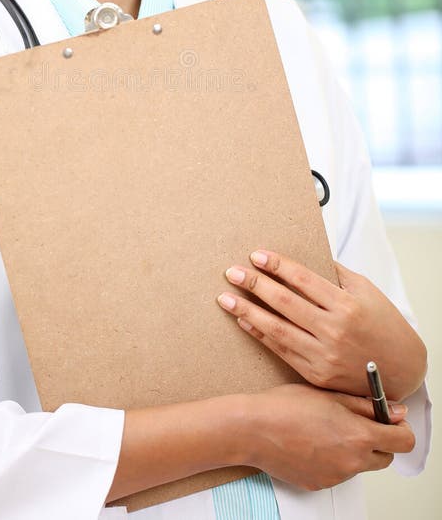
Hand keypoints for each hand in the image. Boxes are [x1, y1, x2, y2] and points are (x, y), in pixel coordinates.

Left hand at [217, 250, 426, 400]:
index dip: (277, 266)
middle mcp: (334, 330)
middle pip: (285, 303)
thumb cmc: (383, 324)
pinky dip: (260, 335)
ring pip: (277, 329)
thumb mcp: (366, 290)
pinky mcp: (317, 374)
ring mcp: (324, 355)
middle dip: (254, 285)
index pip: (303, 279)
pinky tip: (243, 322)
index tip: (256, 255)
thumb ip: (335, 273)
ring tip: (225, 298)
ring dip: (247, 312)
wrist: (402, 369)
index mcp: (347, 305)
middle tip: (232, 272)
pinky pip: (282, 351)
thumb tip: (306, 255)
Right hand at [230, 383, 414, 490]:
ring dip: (353, 450)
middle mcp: (352, 462)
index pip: (403, 441)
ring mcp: (336, 476)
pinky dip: (333, 460)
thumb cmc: (285, 407)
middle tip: (357, 422)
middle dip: (378, 440)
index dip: (399, 429)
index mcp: (359, 436)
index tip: (390, 420)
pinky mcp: (320, 484)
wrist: (252, 429)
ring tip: (325, 429)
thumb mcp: (329, 395)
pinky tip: (312, 442)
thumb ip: (366, 405)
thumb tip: (395, 411)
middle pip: (385, 457)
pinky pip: (338, 473)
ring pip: (360, 465)